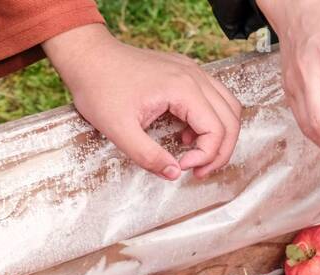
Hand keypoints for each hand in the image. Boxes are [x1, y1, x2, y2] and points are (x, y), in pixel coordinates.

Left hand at [45, 25, 241, 179]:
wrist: (87, 56)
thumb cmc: (99, 87)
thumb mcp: (119, 130)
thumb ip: (148, 156)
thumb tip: (173, 173)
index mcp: (182, 88)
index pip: (217, 130)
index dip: (205, 157)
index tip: (182, 168)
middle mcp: (194, 76)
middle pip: (231, 120)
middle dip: (220, 152)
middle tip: (198, 171)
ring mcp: (192, 71)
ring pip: (229, 107)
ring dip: (221, 136)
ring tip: (198, 156)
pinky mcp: (185, 72)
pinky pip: (215, 98)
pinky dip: (211, 121)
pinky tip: (188, 135)